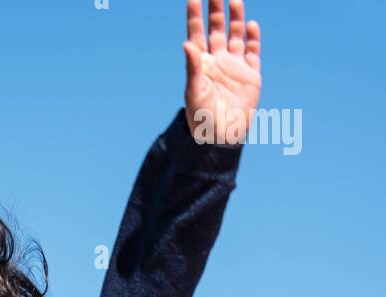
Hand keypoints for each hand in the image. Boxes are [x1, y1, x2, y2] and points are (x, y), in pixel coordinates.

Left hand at [182, 0, 261, 143]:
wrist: (222, 139)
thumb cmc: (202, 120)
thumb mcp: (194, 93)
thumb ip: (192, 67)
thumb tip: (187, 43)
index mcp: (201, 65)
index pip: (197, 34)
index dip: (195, 16)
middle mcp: (217, 62)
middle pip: (216, 29)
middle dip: (216, 9)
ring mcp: (234, 67)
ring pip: (235, 35)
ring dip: (235, 18)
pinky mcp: (251, 75)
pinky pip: (253, 52)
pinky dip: (253, 38)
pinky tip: (251, 25)